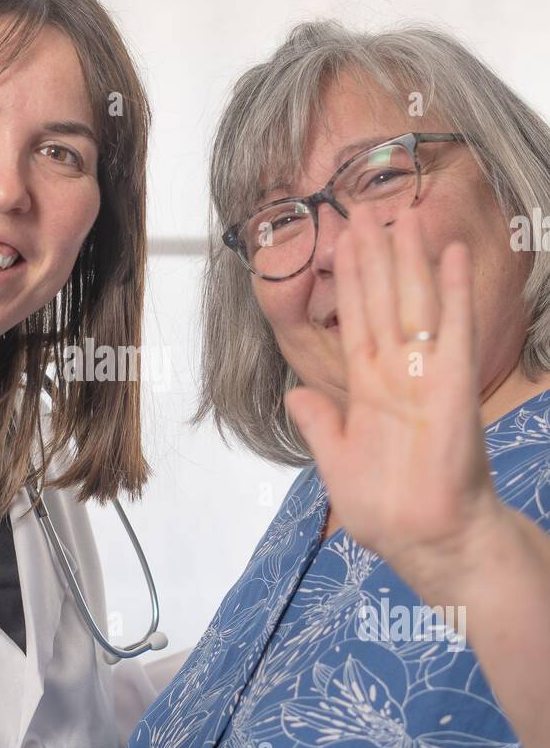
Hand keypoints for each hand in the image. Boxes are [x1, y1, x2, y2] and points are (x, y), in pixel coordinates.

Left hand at [283, 204, 500, 580]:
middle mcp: (395, 373)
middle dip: (375, 256)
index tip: (342, 242)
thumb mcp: (336, 464)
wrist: (429, 539)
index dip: (349, 281)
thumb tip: (294, 395)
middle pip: (383, 301)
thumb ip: (319, 425)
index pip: (355, 321)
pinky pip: (453, 328)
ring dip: (410, 259)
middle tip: (367, 209)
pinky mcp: (452, 384)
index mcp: (366, 390)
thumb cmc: (387, 510)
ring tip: (405, 216)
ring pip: (414, 303)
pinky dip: (454, 289)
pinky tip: (451, 254)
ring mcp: (425, 374)